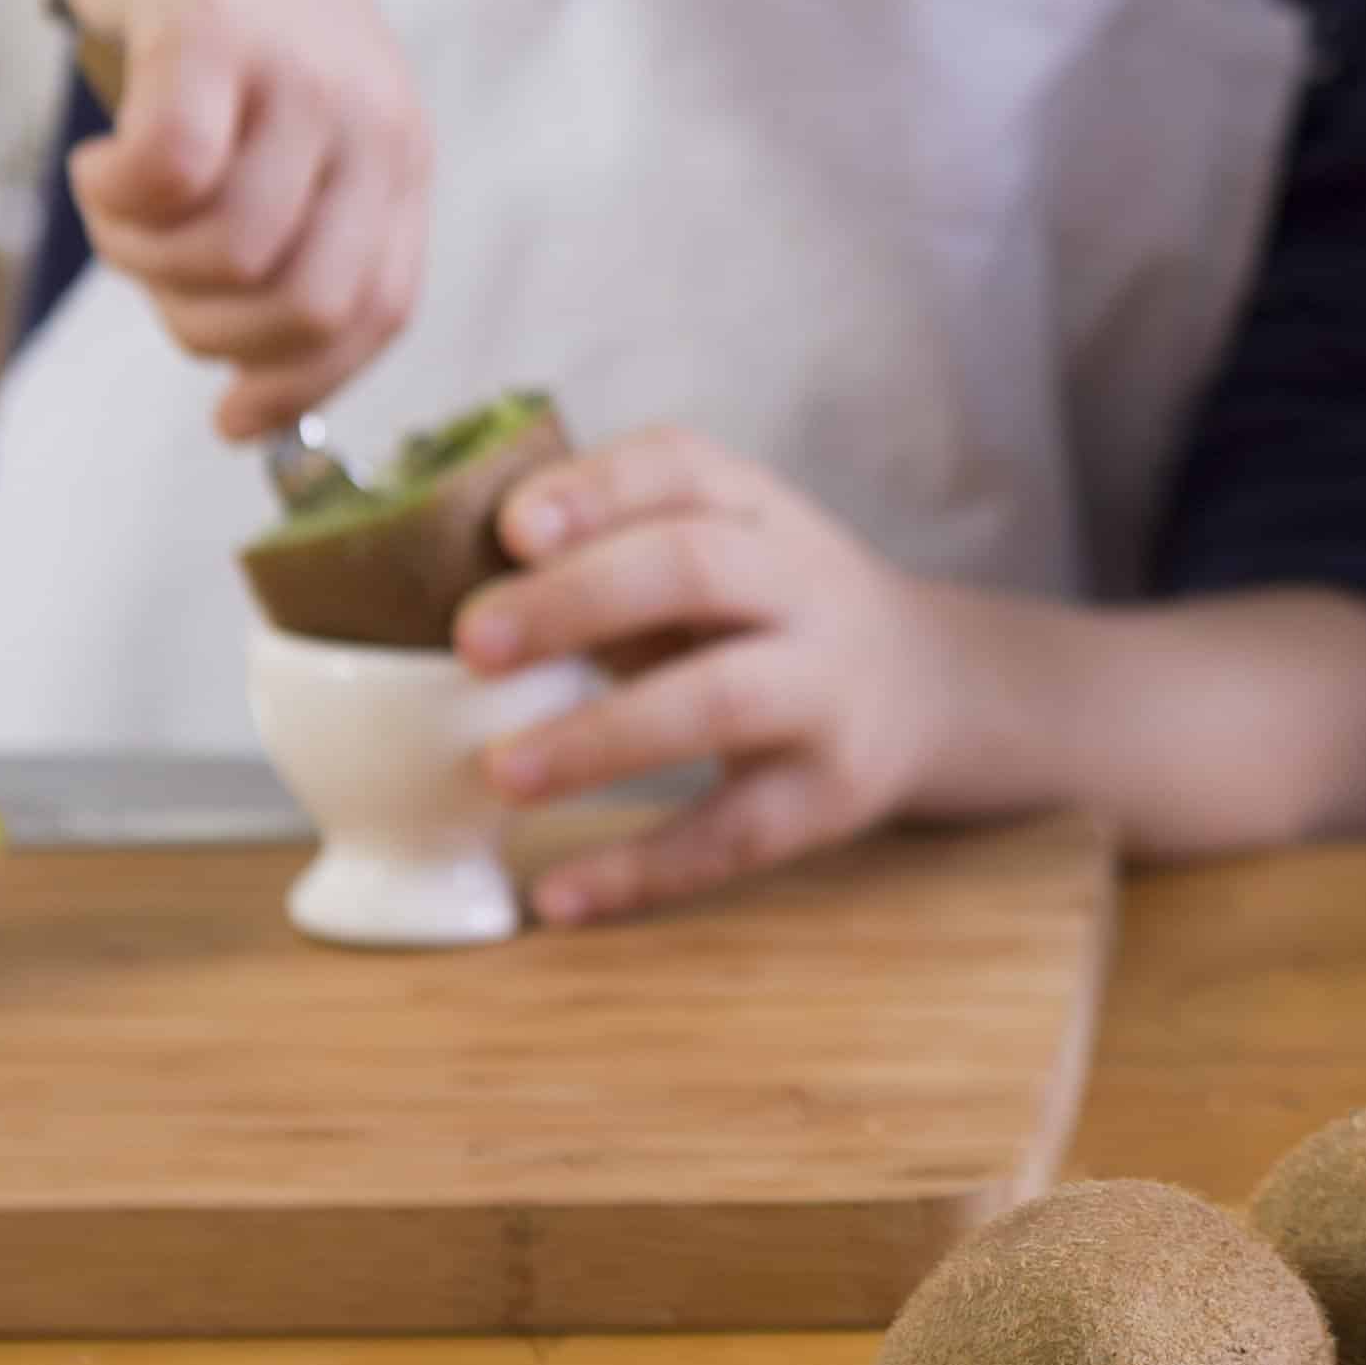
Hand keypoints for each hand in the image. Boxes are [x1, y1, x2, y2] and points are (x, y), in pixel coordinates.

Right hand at [49, 0, 431, 437]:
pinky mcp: (215, 33)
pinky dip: (116, 196)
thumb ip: (290, 234)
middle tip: (151, 267)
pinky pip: (171, 171)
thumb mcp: (295, 128)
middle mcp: (369, 120)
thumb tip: (254, 397)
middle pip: (302, 306)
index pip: (378, 313)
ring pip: (227, 254)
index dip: (302, 385)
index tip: (233, 417)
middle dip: (205, 329)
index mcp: (397, 154)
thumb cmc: (223, 15)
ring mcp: (300, 76)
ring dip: (142, 257)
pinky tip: (99, 164)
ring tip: (119, 197)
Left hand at [455, 430, 991, 923]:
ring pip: (722, 699)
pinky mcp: (830, 792)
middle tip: (473, 644)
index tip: (509, 526)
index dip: (595, 491)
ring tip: (503, 774)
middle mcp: (801, 586)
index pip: (680, 468)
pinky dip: (642, 869)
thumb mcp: (718, 544)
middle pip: (698, 567)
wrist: (928, 685)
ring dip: (605, 737)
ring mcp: (825, 690)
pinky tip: (559, 895)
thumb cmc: (764, 610)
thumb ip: (608, 554)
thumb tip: (437, 591)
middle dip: (579, 600)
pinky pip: (733, 833)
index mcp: (756, 509)